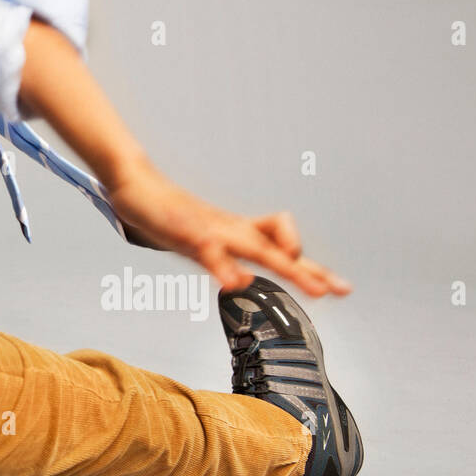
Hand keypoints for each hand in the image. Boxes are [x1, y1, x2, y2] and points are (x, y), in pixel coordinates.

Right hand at [107, 163, 349, 297]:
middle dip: (309, 271)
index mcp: (237, 232)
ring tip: (312, 287)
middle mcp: (232, 230)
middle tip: (337, 290)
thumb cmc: (169, 214)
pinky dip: (225, 267)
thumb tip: (243, 280)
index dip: (311, 267)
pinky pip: (211, 251)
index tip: (337, 288)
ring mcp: (211, 230)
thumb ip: (223, 258)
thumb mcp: (202, 239)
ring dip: (287, 266)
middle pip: (278, 249)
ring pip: (256, 248)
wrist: (137, 185)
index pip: (282, 247)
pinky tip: (236, 283)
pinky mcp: (187, 233)